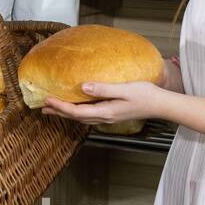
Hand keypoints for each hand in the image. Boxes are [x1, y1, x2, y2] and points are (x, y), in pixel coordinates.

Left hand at [42, 81, 164, 124]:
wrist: (161, 105)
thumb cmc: (146, 94)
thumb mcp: (124, 89)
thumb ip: (103, 88)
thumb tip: (83, 86)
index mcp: (105, 112)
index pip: (77, 112)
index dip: (60, 106)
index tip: (47, 100)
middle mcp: (104, 117)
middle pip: (76, 117)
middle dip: (58, 112)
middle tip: (42, 108)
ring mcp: (108, 117)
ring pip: (81, 118)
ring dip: (66, 113)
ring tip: (53, 109)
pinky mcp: (112, 114)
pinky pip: (89, 116)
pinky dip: (77, 112)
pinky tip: (75, 108)